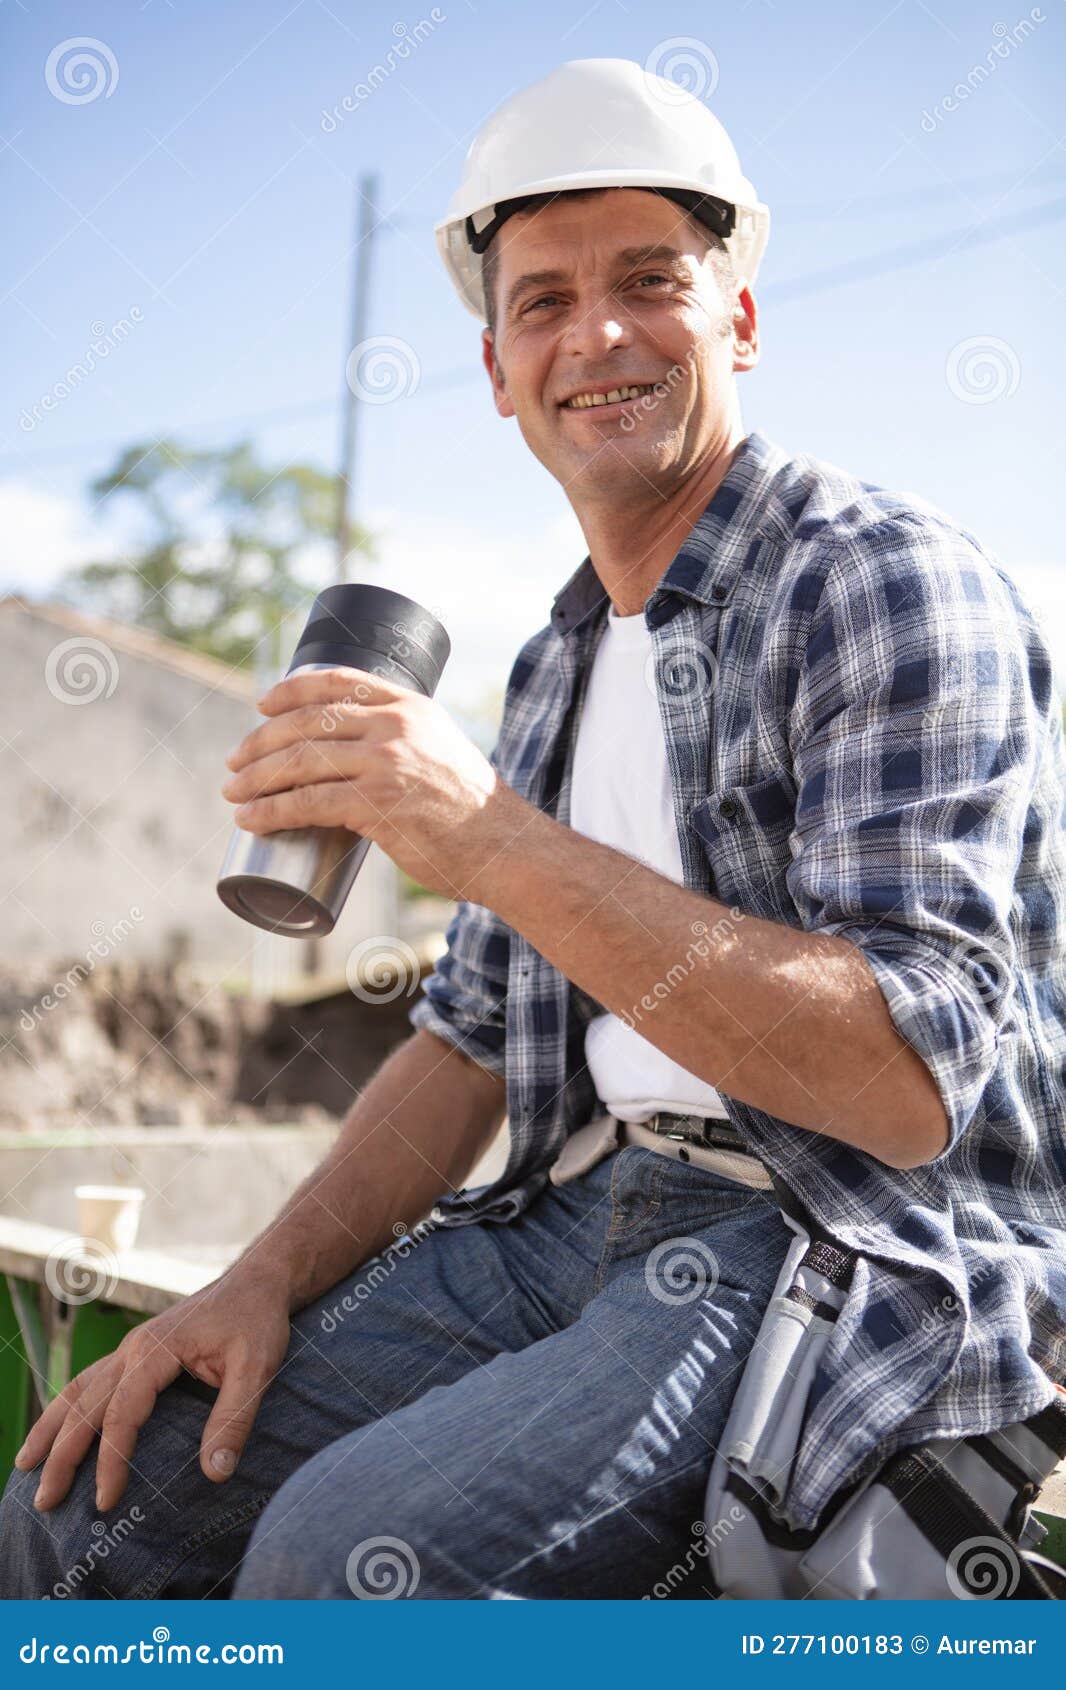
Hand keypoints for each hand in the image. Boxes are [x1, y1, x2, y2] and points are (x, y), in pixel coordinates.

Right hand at [14, 1269, 291, 1511]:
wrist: (258, 1282)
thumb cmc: (257, 1321)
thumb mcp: (257, 1367)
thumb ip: (235, 1418)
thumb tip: (215, 1474)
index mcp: (156, 1350)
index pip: (121, 1413)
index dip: (111, 1459)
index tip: (105, 1501)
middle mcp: (133, 1348)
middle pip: (85, 1404)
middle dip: (61, 1454)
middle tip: (45, 1501)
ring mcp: (131, 1348)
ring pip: (77, 1389)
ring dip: (50, 1428)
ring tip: (25, 1466)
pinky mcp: (137, 1353)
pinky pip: (91, 1381)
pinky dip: (67, 1408)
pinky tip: (58, 1431)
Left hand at [221, 666, 523, 899]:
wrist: (503, 846)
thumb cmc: (470, 809)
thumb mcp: (440, 750)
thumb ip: (404, 742)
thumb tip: (356, 755)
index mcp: (409, 705)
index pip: (336, 682)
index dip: (290, 690)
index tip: (263, 705)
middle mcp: (395, 726)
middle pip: (307, 722)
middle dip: (259, 742)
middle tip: (236, 762)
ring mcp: (385, 763)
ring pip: (300, 761)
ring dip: (255, 778)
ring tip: (233, 794)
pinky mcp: (376, 804)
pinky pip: (307, 803)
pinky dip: (270, 811)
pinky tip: (251, 819)